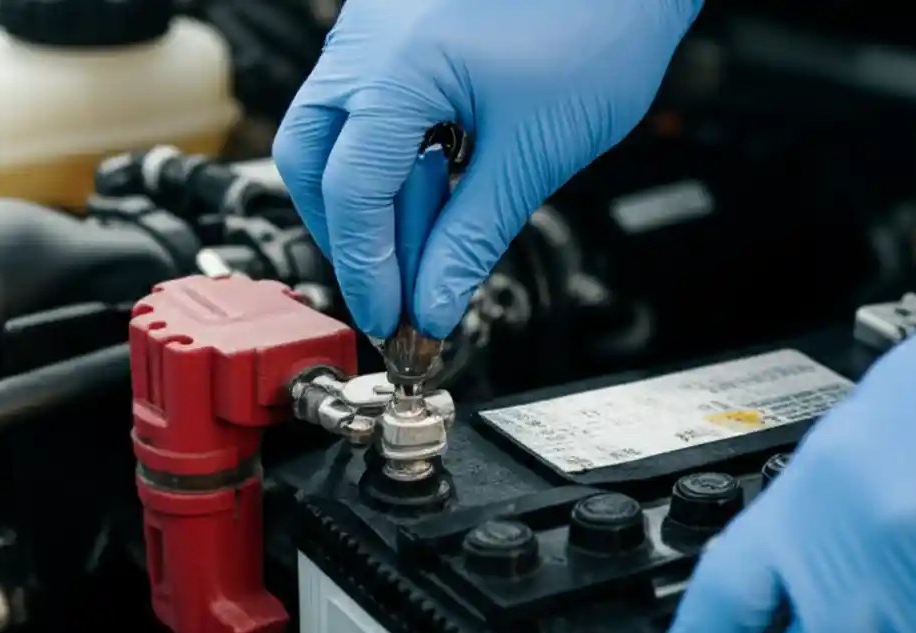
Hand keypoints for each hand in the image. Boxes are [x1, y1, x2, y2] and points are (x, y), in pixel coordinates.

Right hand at [272, 0, 702, 338]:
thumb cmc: (602, 23)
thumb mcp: (534, 152)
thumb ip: (471, 237)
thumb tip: (433, 305)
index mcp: (394, 62)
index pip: (351, 189)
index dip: (368, 270)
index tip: (391, 320)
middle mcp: (369, 36)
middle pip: (314, 161)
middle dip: (350, 236)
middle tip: (392, 292)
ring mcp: (379, 27)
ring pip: (338, 135)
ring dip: (377, 201)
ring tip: (430, 250)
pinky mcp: (401, 30)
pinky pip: (371, 107)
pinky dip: (397, 161)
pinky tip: (439, 195)